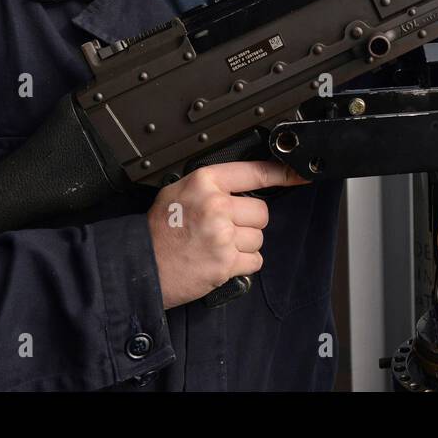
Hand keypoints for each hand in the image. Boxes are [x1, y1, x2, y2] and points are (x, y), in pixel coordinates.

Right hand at [146, 159, 309, 309]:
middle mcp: (216, 205)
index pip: (255, 172)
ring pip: (259, 237)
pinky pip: (255, 260)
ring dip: (244, 245)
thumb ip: (213, 186)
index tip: (298, 175)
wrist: (139, 265)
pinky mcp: (225, 262)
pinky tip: (220, 260)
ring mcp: (222, 235)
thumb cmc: (157, 230)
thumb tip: (247, 185)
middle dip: (248, 222)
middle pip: (261, 211)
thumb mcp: (179, 191)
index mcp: (205, 182)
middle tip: (223, 229)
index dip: (281, 174)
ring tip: (216, 246)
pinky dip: (242, 264)